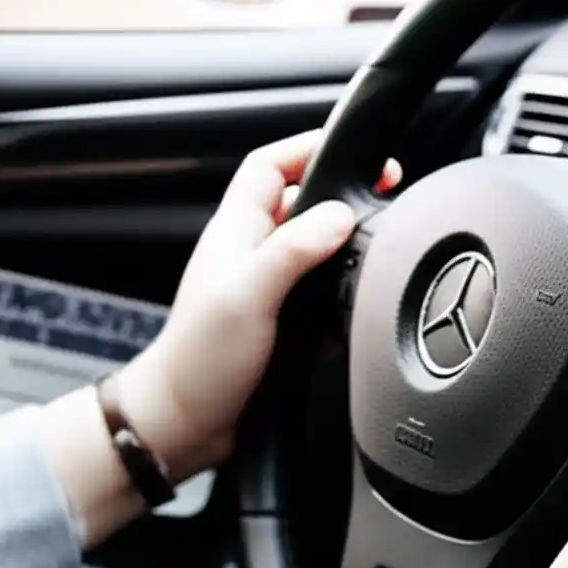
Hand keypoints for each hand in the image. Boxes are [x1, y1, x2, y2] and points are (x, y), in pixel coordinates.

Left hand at [115, 131, 400, 481]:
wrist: (185, 420)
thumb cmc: (200, 360)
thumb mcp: (249, 295)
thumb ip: (293, 250)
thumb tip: (340, 215)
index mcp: (236, 232)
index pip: (269, 166)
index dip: (307, 147)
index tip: (351, 149)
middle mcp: (249, 252)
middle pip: (297, 199)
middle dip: (338, 189)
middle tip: (383, 192)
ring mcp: (263, 285)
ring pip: (309, 242)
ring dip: (341, 235)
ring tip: (376, 234)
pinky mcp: (277, 317)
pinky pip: (314, 282)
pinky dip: (338, 277)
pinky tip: (355, 289)